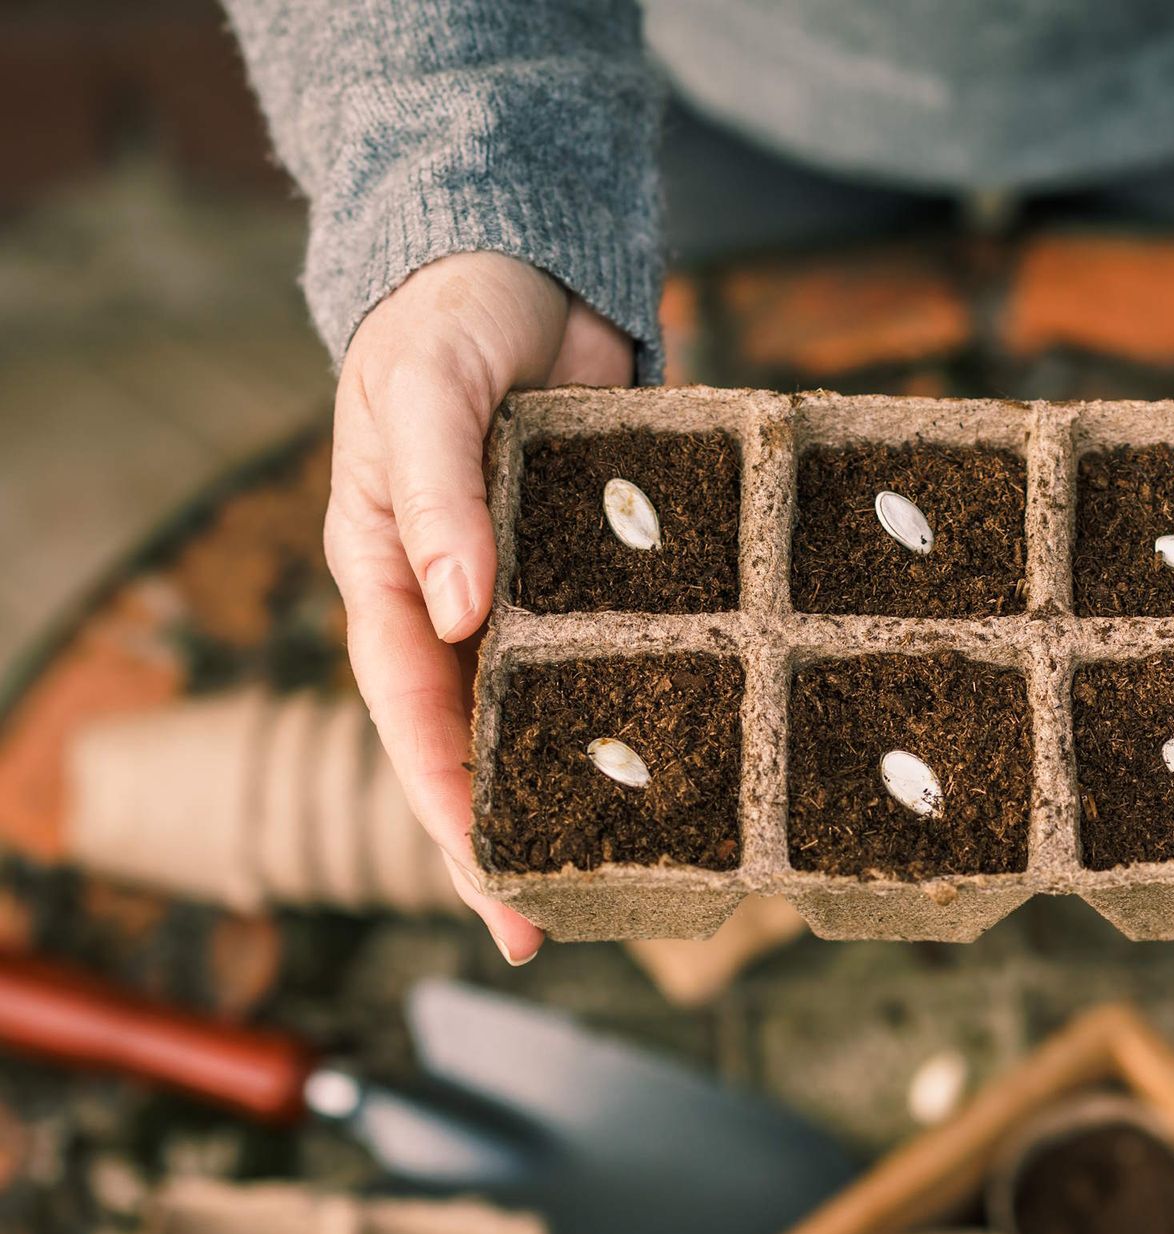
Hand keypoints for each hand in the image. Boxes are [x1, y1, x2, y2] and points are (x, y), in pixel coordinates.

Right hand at [328, 252, 631, 962]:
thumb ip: (439, 499)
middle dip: (502, 838)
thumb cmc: (445, 324)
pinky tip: (688, 762)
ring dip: (576, 795)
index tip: (484, 880)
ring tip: (619, 878)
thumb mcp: (427, 396)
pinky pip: (619, 654)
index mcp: (393, 581)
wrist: (526, 270)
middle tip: (541, 931)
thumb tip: (462, 614)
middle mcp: (461, 609)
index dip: (443, 802)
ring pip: (549, 717)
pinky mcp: (603, 576)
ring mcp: (534, 598)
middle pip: (477, 744)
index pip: (411, 714)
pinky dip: (642, 709)